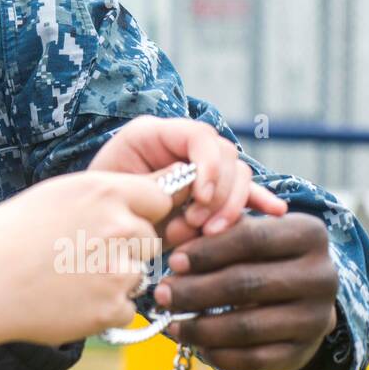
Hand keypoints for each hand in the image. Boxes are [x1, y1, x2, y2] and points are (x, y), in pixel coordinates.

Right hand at [0, 167, 181, 369]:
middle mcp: (118, 226)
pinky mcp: (112, 308)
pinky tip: (67, 300)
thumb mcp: (52, 197)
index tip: (123, 221)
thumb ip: (98, 198)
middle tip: (81, 255)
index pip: (158, 197)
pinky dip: (104, 309)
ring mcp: (118, 269)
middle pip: (150, 239)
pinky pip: (126, 308)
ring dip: (115, 279)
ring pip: (139, 274)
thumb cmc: (4, 238)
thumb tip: (133, 203)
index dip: (142, 212)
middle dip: (127, 248)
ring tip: (68, 278)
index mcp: (102, 191)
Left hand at [88, 115, 286, 246]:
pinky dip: (257, 201)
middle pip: (226, 158)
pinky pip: (242, 192)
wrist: (93, 224)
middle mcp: (181, 146)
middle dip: (218, 196)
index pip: (199, 137)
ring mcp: (200, 167)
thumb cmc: (98, 205)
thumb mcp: (120, 193)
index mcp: (153, 135)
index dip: (208, 166)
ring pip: (238, 177)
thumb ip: (156, 188)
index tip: (199, 200)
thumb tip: (195, 196)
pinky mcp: (210, 191)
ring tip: (203, 234)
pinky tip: (274, 211)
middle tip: (197, 226)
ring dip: (227, 209)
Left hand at [155, 213, 339, 369]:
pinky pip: (255, 359)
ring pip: (248, 326)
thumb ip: (212, 222)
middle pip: (247, 284)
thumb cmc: (259, 253)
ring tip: (172, 322)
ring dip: (201, 327)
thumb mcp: (242, 229)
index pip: (252, 238)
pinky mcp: (305, 351)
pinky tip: (197, 345)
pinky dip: (220, 354)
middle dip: (195, 291)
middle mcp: (323, 276)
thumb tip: (176, 229)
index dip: (207, 250)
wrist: (298, 296)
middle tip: (162, 294)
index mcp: (310, 234)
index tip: (173, 261)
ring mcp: (317, 318)